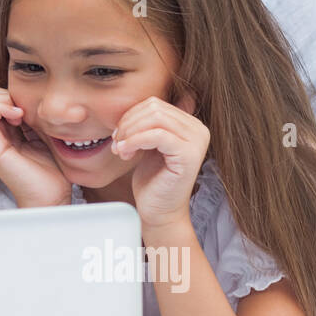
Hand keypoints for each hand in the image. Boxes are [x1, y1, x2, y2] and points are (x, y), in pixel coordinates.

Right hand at [0, 86, 70, 206]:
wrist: (52, 196)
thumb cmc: (52, 169)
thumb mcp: (41, 133)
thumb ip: (30, 116)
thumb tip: (26, 95)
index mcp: (2, 131)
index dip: (8, 94)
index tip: (27, 107)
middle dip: (2, 93)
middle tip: (22, 110)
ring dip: (1, 100)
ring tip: (20, 115)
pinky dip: (0, 108)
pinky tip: (18, 119)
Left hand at [111, 93, 208, 231]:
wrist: (159, 211)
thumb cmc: (153, 180)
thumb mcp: (149, 145)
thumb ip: (148, 124)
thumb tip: (137, 103)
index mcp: (189, 124)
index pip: (155, 104)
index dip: (130, 115)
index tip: (118, 135)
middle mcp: (198, 129)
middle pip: (154, 108)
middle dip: (128, 123)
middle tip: (117, 143)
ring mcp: (197, 141)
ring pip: (155, 119)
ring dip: (130, 132)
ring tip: (121, 150)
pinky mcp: (189, 155)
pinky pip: (157, 135)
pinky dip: (135, 141)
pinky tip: (125, 153)